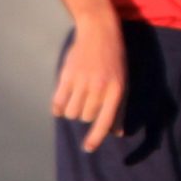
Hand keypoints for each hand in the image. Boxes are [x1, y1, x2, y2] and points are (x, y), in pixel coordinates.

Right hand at [53, 12, 125, 152]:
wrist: (99, 31)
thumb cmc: (113, 59)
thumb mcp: (122, 81)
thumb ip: (119, 108)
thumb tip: (117, 133)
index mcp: (115, 90)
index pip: (105, 121)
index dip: (96, 138)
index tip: (88, 148)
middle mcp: (99, 87)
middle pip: (85, 117)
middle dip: (86, 114)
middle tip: (88, 100)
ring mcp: (81, 81)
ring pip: (71, 112)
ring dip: (72, 111)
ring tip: (76, 99)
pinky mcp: (67, 76)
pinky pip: (58, 102)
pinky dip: (58, 107)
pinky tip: (62, 103)